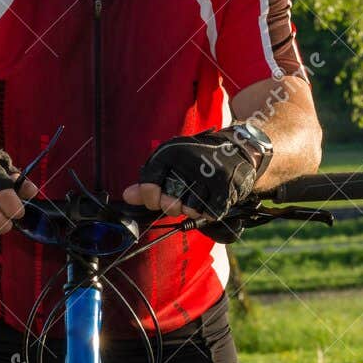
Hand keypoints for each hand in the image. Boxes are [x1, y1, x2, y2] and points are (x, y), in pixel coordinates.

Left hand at [123, 131, 263, 220]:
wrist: (236, 149)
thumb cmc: (197, 159)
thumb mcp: (170, 162)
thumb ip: (148, 181)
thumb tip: (127, 197)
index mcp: (170, 152)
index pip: (148, 186)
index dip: (150, 199)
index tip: (157, 198)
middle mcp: (189, 161)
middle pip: (168, 203)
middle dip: (173, 206)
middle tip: (180, 199)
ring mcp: (209, 174)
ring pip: (189, 209)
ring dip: (192, 209)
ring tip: (197, 196)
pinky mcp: (226, 186)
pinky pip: (209, 213)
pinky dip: (209, 212)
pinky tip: (210, 200)